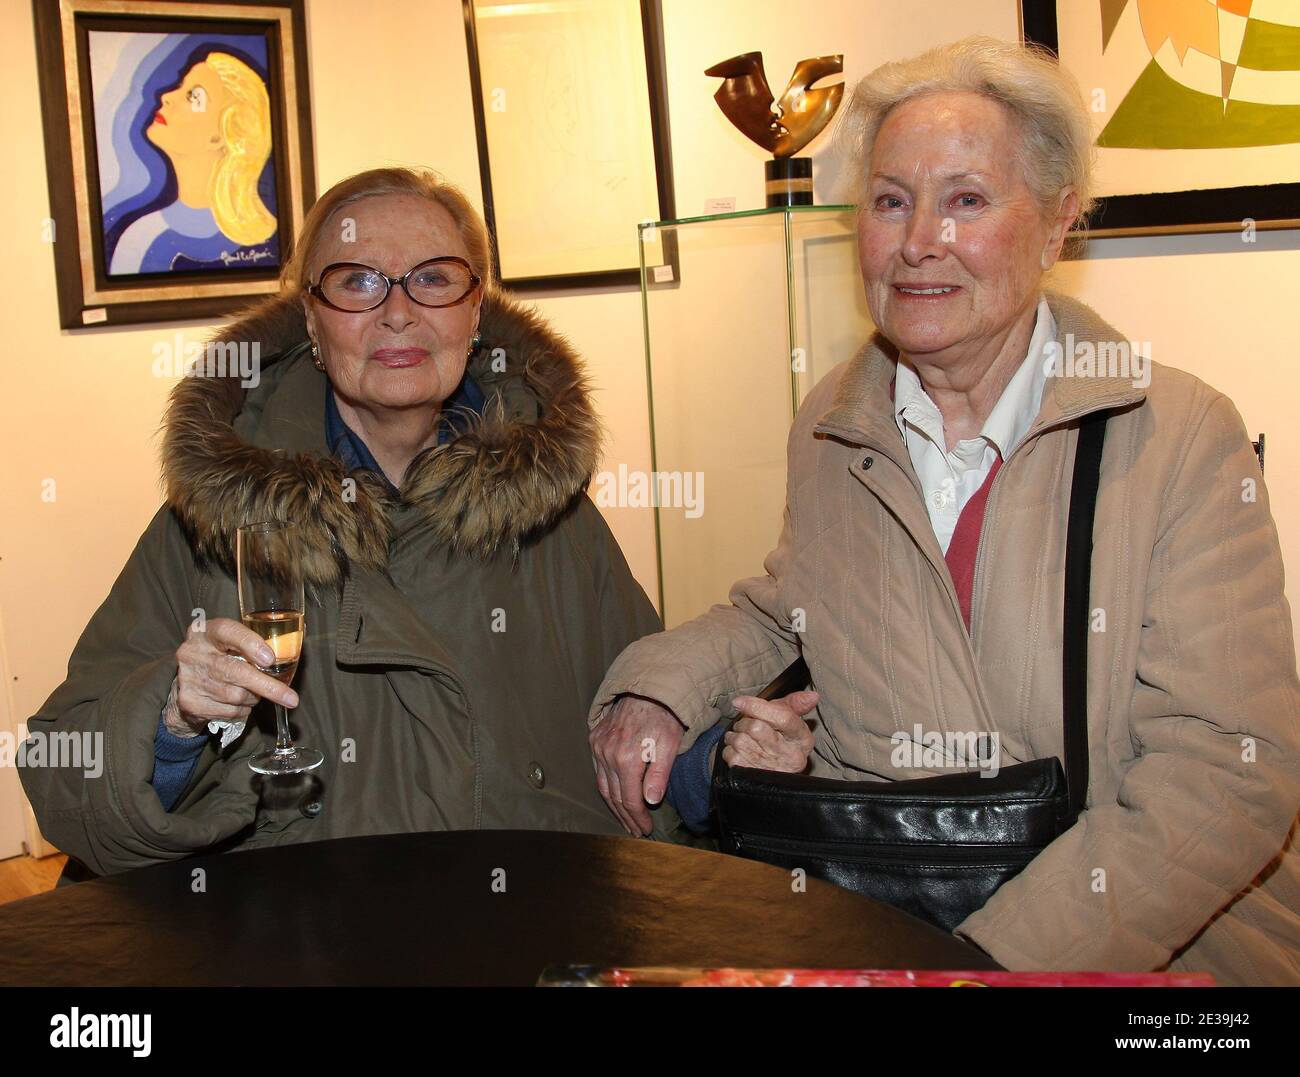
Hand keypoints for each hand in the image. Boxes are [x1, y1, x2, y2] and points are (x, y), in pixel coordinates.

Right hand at [163, 618, 299, 736]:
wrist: (184, 685)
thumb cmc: (218, 659)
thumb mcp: (229, 644)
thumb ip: (250, 647)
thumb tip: (284, 662)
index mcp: (204, 631)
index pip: (227, 631)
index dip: (250, 644)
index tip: (270, 659)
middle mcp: (192, 653)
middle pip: (235, 671)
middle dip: (267, 686)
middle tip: (290, 698)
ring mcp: (188, 679)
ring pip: (235, 695)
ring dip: (253, 698)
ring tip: (252, 693)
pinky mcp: (189, 702)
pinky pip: (229, 711)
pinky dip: (242, 710)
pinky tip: (237, 703)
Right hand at [589, 695, 684, 836]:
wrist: (647, 687)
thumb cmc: (664, 715)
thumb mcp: (669, 744)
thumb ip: (659, 774)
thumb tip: (650, 800)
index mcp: (626, 759)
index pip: (629, 800)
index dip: (638, 817)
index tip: (646, 828)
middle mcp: (607, 754)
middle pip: (614, 797)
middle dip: (626, 817)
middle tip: (636, 830)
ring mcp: (598, 746)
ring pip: (602, 785)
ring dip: (613, 806)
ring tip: (625, 820)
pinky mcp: (595, 738)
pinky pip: (597, 770)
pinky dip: (605, 786)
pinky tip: (613, 795)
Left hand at [722, 690, 818, 772]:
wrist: (769, 770)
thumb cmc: (779, 737)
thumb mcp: (787, 719)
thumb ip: (796, 703)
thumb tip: (813, 695)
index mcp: (803, 739)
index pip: (783, 718)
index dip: (757, 706)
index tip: (738, 701)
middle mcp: (791, 757)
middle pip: (756, 728)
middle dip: (744, 722)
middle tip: (746, 724)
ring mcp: (772, 769)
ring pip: (741, 741)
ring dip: (735, 735)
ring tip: (744, 738)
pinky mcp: (753, 778)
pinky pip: (731, 754)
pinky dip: (730, 749)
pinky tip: (740, 751)